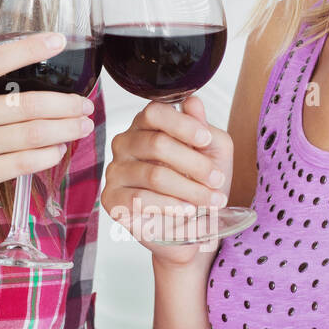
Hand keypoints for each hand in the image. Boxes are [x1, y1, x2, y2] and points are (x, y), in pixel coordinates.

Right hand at [0, 33, 95, 229]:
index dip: (30, 48)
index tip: (58, 40)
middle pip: (26, 104)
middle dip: (64, 104)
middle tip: (86, 102)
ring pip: (30, 135)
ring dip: (64, 129)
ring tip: (82, 124)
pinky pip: (21, 164)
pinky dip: (46, 156)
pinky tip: (58, 149)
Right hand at [102, 94, 232, 266]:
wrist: (190, 227)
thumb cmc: (199, 185)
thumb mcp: (213, 154)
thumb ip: (204, 129)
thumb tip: (193, 102)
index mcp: (146, 125)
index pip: (155, 112)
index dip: (182, 124)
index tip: (206, 140)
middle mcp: (125, 144)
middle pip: (156, 143)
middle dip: (194, 163)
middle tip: (217, 179)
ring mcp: (115, 171)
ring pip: (154, 174)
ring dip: (190, 189)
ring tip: (212, 200)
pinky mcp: (112, 199)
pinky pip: (140, 199)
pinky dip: (169, 205)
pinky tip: (187, 210)